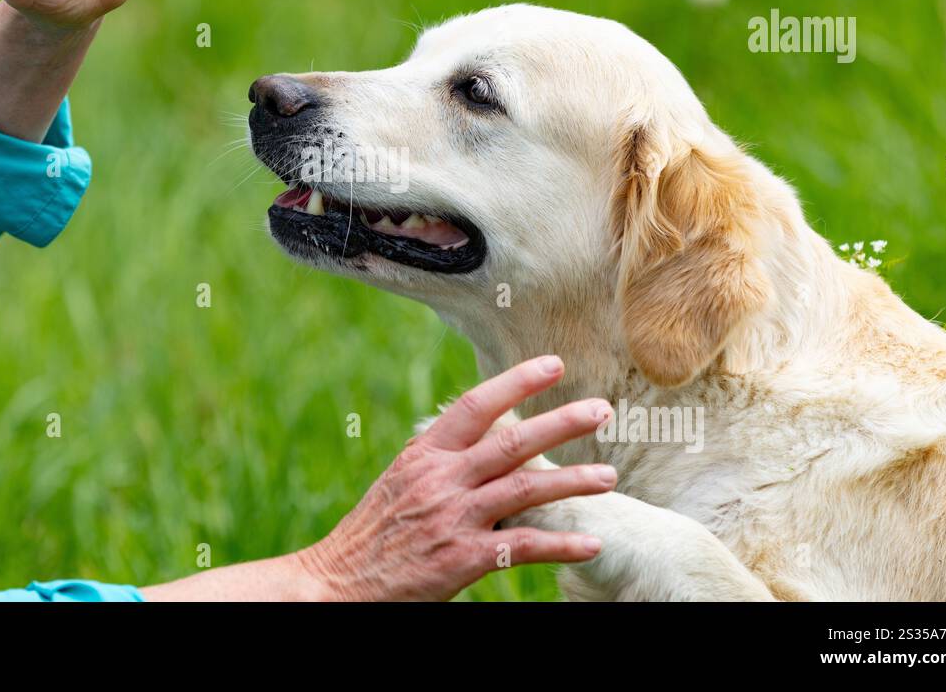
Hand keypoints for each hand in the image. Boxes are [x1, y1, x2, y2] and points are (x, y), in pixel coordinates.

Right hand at [296, 355, 615, 600]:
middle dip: (562, 423)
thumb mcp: (400, 479)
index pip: (475, 406)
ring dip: (573, 481)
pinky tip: (591, 543)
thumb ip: (441, 457)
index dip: (517, 382)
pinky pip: (522, 547)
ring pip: (525, 490)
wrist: (337, 581)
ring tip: (609, 476)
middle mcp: (441, 480)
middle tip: (602, 409)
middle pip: (512, 443)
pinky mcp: (462, 559)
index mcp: (424, 454)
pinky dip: (560, 545)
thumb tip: (483, 430)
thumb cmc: (373, 531)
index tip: (554, 365)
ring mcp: (453, 519)